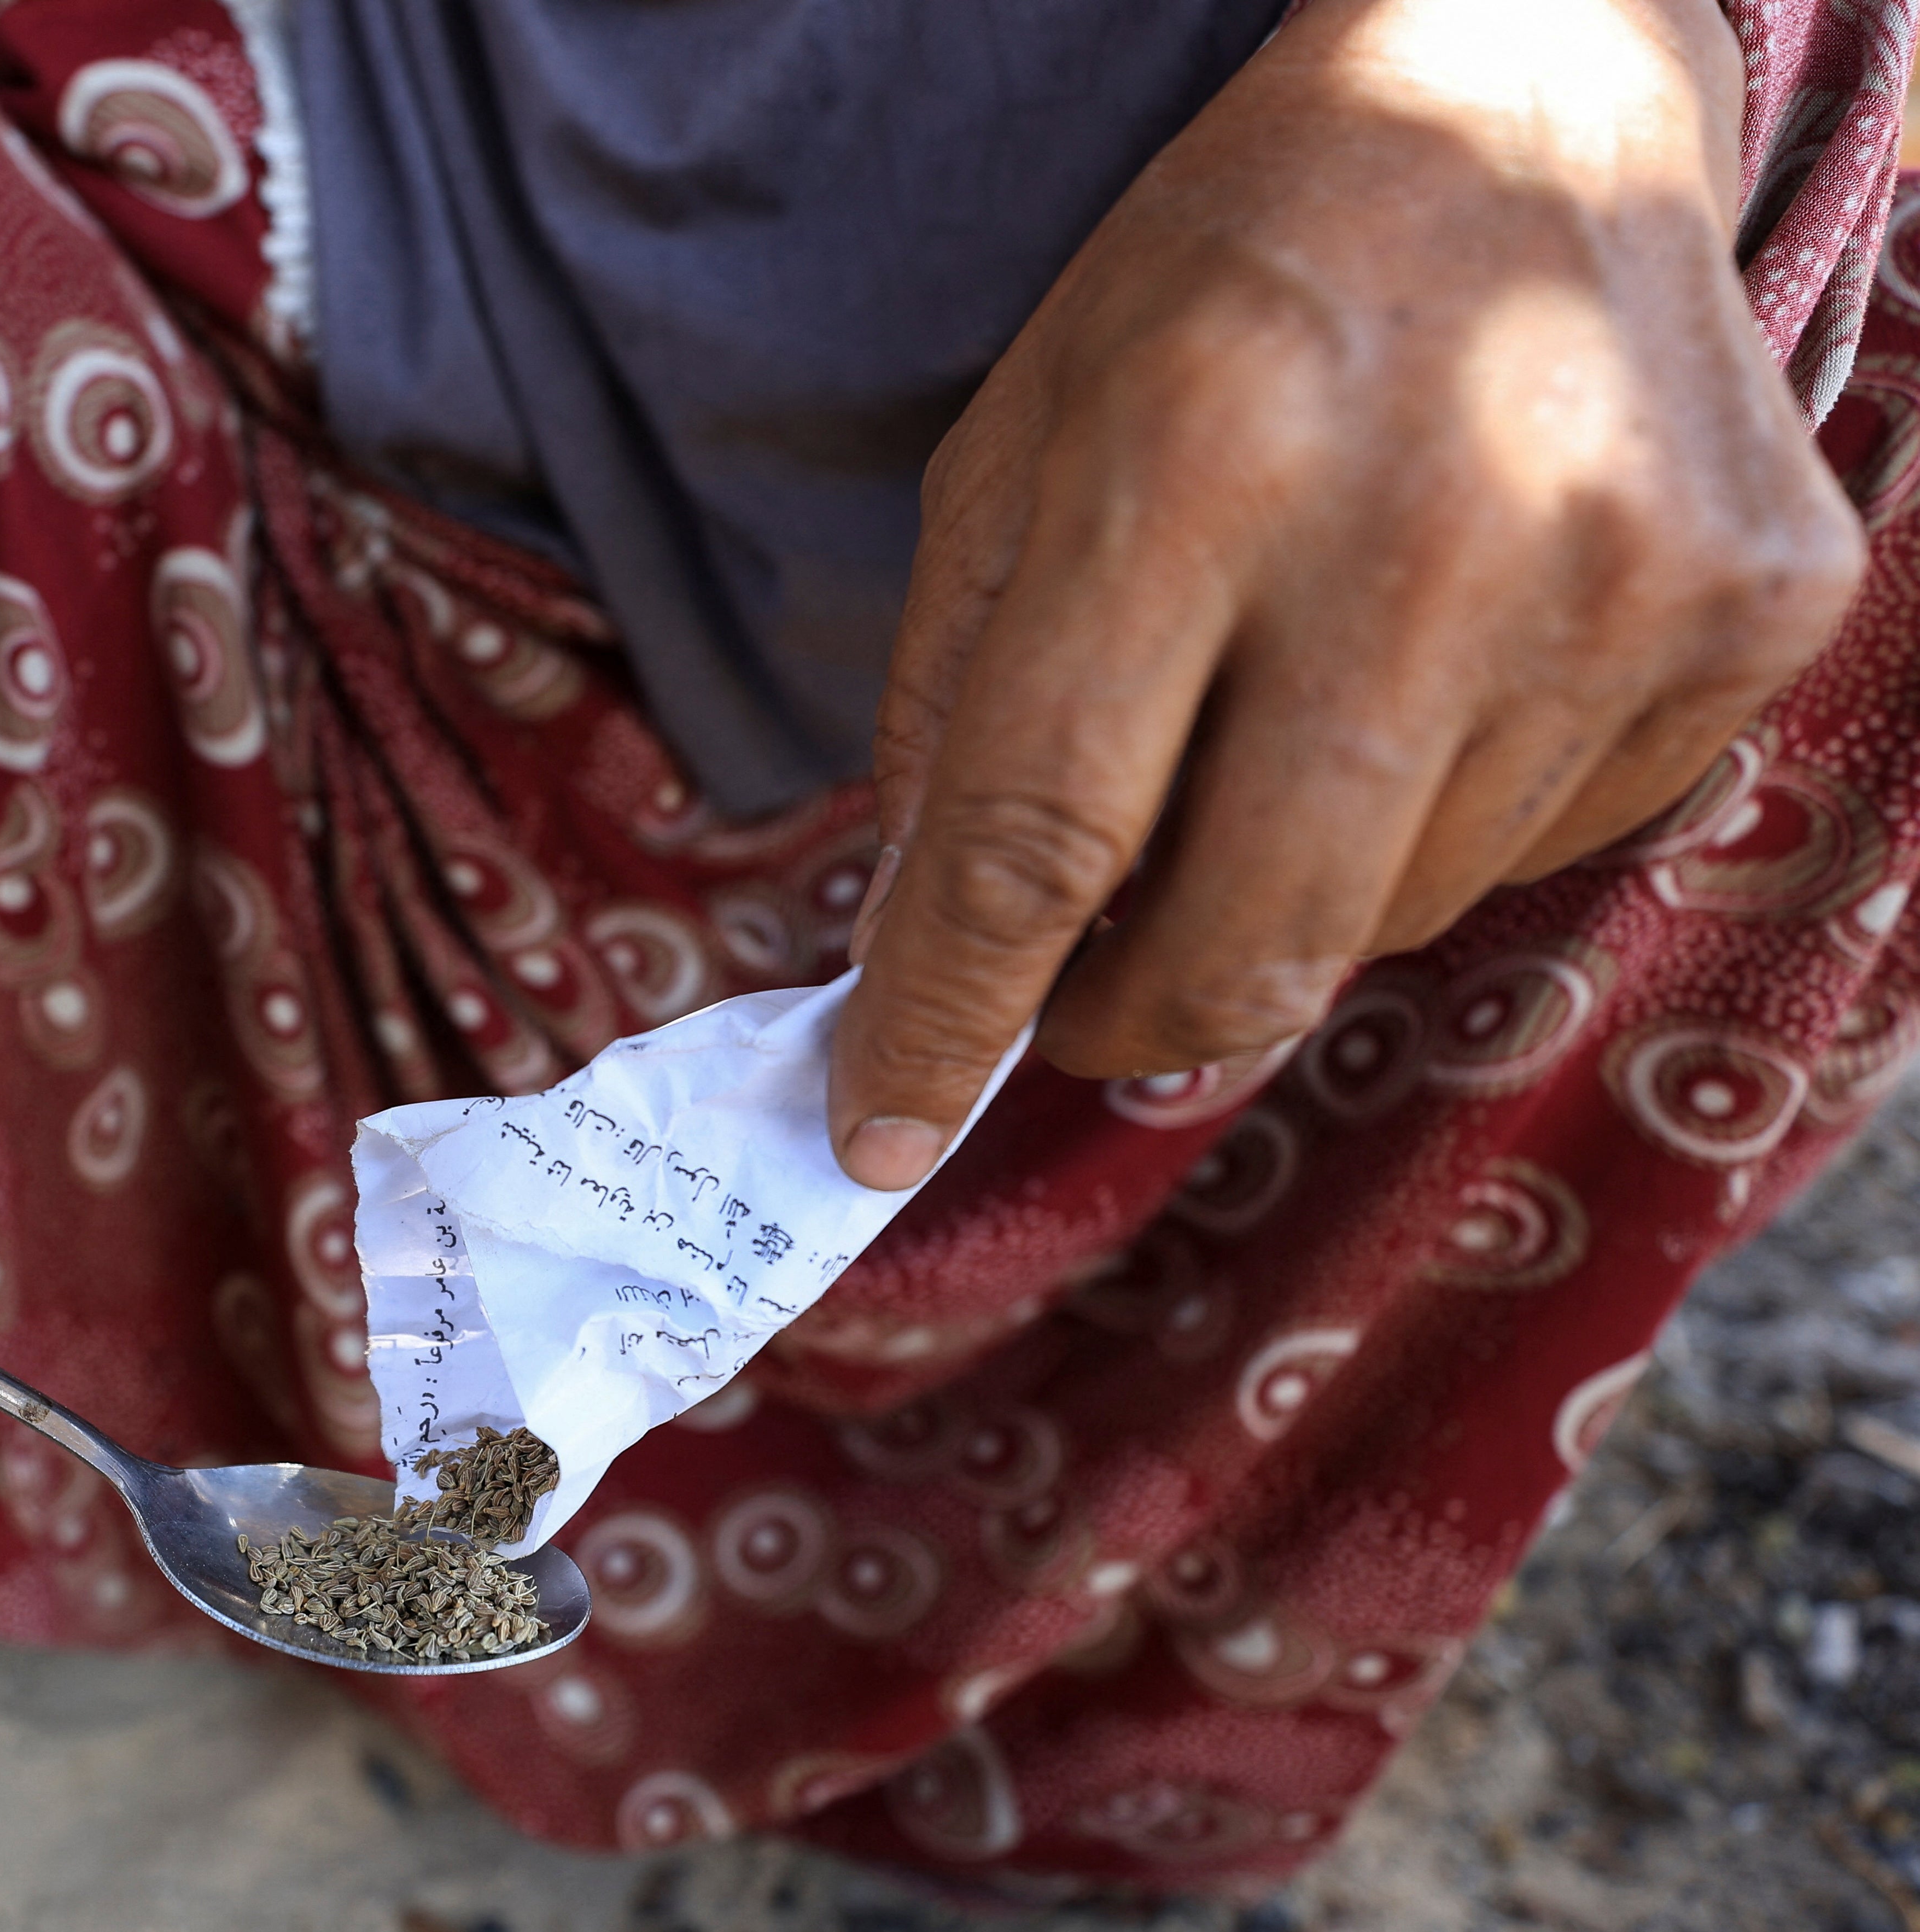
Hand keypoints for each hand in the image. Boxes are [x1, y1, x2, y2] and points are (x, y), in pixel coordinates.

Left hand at [830, 0, 1864, 1186]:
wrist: (1523, 109)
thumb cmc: (1227, 280)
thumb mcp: (1019, 442)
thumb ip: (955, 706)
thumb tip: (921, 951)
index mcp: (1200, 452)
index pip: (1044, 831)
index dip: (948, 1011)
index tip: (877, 1127)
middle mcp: (1433, 529)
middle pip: (1246, 933)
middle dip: (1123, 1016)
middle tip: (1066, 1002)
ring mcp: (1624, 582)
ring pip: (1395, 915)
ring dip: (1281, 900)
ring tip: (1260, 756)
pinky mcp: (1749, 611)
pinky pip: (1543, 847)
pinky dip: (1432, 825)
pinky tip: (1421, 676)